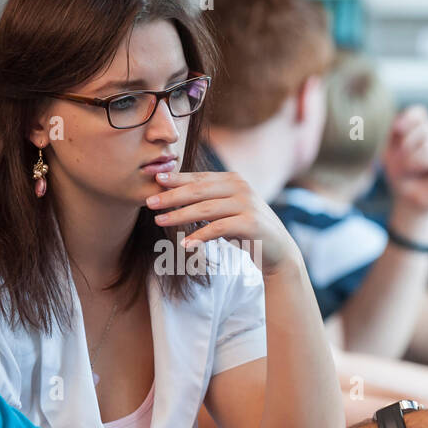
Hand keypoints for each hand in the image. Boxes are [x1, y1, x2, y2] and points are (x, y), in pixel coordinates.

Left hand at [145, 170, 300, 274]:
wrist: (277, 250)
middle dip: (171, 196)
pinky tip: (186, 244)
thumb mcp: (225, 209)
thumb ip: (206, 199)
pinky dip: (200, 236)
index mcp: (232, 179)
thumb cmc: (245, 229)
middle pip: (198, 191)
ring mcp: (247, 204)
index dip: (175, 179)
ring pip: (206, 208)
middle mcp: (240, 187)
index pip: (198, 177)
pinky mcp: (251, 224)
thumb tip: (170, 193)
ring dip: (180, 215)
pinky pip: (219, 229)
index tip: (153, 180)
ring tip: (160, 221)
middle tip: (149, 202)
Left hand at [382, 106, 427, 237]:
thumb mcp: (390, 154)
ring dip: (411, 156)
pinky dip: (422, 161)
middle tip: (398, 164)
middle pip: (422, 126)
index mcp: (420, 133)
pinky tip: (419, 171)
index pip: (418, 113)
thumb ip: (394, 135)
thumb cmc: (401, 178)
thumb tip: (398, 123)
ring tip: (407, 170)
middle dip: (405, 144)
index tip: (396, 130)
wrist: (410, 203)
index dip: (408, 118)